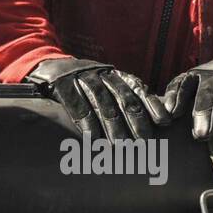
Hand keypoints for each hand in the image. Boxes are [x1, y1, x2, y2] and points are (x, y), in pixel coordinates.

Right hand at [25, 57, 168, 140]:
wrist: (46, 67)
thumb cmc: (83, 85)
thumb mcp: (105, 85)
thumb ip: (127, 98)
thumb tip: (159, 121)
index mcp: (114, 74)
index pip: (138, 88)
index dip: (152, 104)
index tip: (165, 122)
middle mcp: (100, 74)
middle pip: (122, 97)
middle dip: (135, 120)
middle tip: (145, 142)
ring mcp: (81, 78)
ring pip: (102, 103)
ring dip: (112, 126)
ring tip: (121, 146)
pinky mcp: (62, 85)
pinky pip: (77, 105)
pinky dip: (86, 123)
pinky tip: (93, 139)